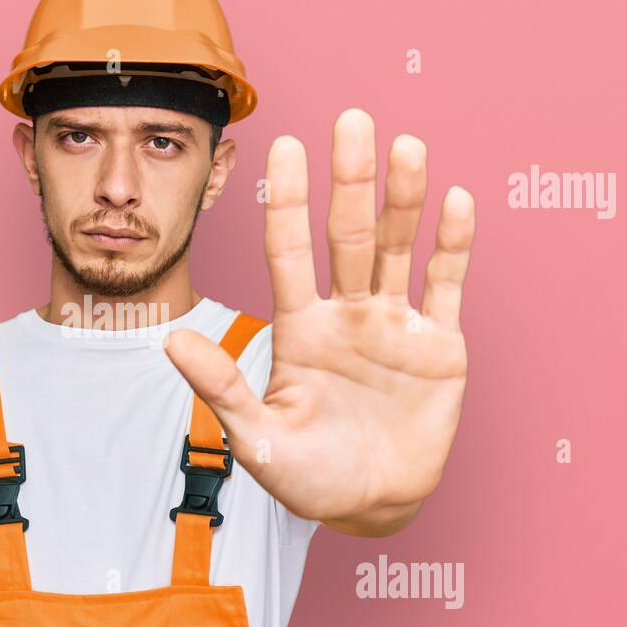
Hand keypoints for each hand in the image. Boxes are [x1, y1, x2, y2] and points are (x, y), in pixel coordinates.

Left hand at [164, 108, 474, 532]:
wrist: (370, 507)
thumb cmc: (307, 476)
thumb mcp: (256, 438)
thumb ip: (220, 388)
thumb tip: (170, 342)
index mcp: (299, 328)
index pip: (289, 251)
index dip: (287, 201)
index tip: (284, 146)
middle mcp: (346, 313)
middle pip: (347, 234)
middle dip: (349, 180)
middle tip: (351, 119)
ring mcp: (394, 324)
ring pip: (399, 247)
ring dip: (404, 199)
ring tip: (406, 146)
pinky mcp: (439, 344)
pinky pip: (445, 285)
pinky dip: (452, 246)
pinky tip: (456, 201)